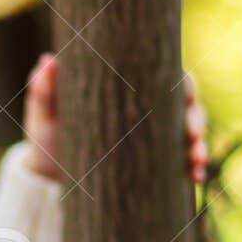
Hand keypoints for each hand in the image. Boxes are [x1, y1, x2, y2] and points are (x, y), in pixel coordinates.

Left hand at [21, 53, 208, 184]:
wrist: (47, 179)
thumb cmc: (47, 138)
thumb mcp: (43, 116)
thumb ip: (44, 91)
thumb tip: (47, 61)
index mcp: (128, 88)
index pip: (165, 76)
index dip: (183, 85)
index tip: (186, 95)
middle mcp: (147, 110)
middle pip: (185, 105)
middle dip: (196, 117)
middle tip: (192, 133)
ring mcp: (153, 137)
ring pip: (189, 133)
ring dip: (198, 144)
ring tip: (195, 160)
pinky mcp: (153, 163)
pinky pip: (181, 162)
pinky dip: (193, 167)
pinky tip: (196, 177)